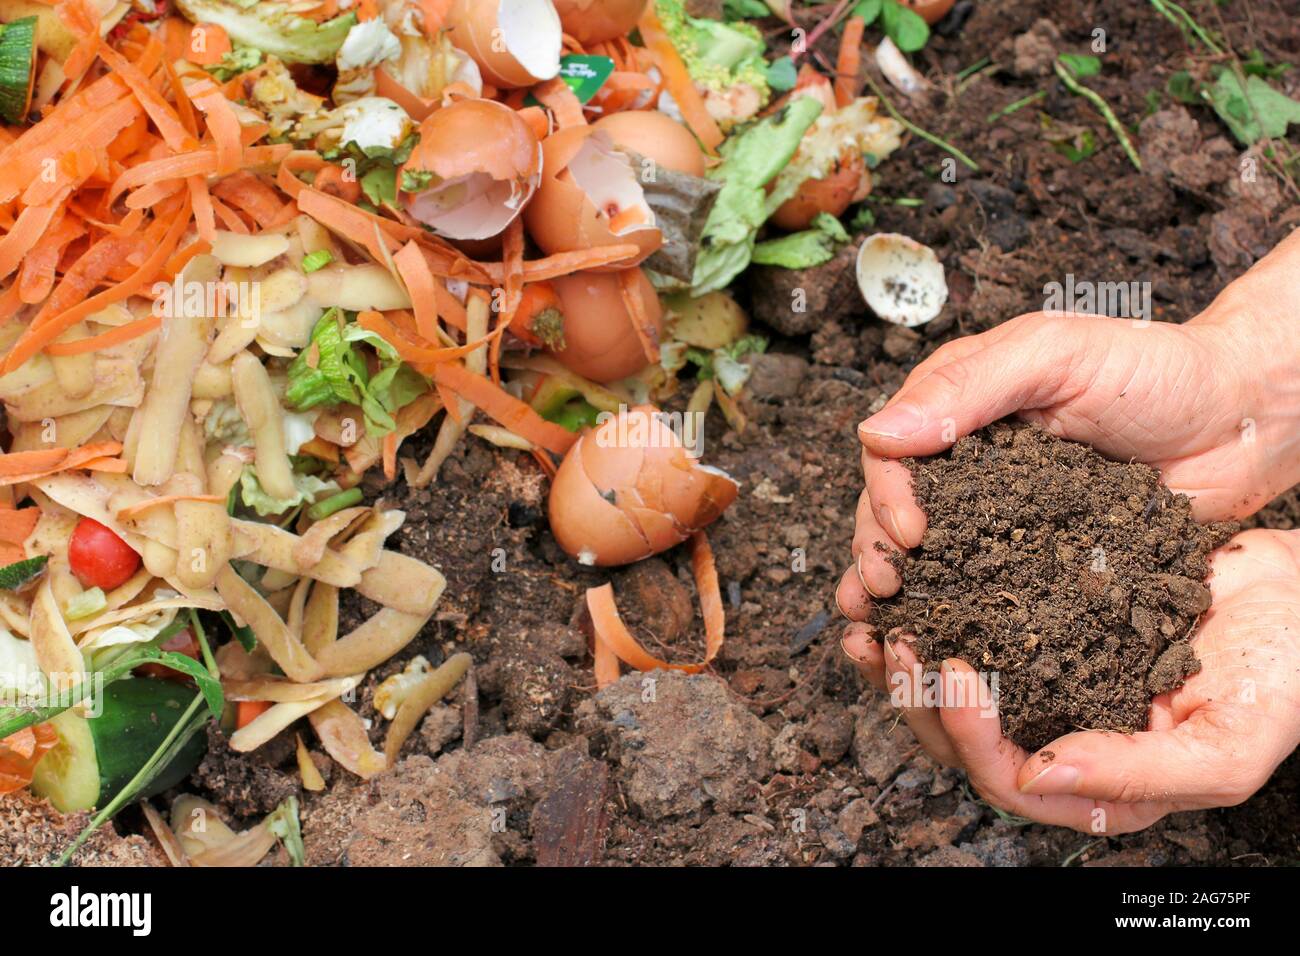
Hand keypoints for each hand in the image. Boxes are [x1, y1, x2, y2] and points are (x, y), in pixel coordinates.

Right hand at [839, 228, 1299, 611]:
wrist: (1242, 420)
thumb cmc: (1154, 368)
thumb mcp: (1055, 355)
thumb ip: (969, 387)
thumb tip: (876, 433)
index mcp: (958, 408)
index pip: (892, 454)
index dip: (886, 495)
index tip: (908, 534)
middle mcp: (968, 466)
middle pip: (897, 512)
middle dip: (879, 552)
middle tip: (885, 591)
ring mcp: (1001, 517)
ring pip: (933, 558)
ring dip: (903, 594)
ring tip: (885, 632)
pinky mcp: (1038, 562)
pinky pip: (990, 591)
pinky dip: (958, 619)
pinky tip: (939, 647)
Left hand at [841, 528, 1299, 832]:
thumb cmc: (1283, 678)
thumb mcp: (1227, 744)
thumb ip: (1138, 774)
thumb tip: (1036, 773)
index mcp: (1100, 785)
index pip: (1008, 779)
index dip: (969, 734)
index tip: (953, 671)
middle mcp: (1062, 737)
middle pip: (962, 740)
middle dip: (917, 695)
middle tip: (896, 639)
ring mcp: (1048, 679)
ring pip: (953, 687)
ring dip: (906, 659)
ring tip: (875, 615)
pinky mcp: (1041, 624)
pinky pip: (972, 623)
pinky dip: (935, 606)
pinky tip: (908, 582)